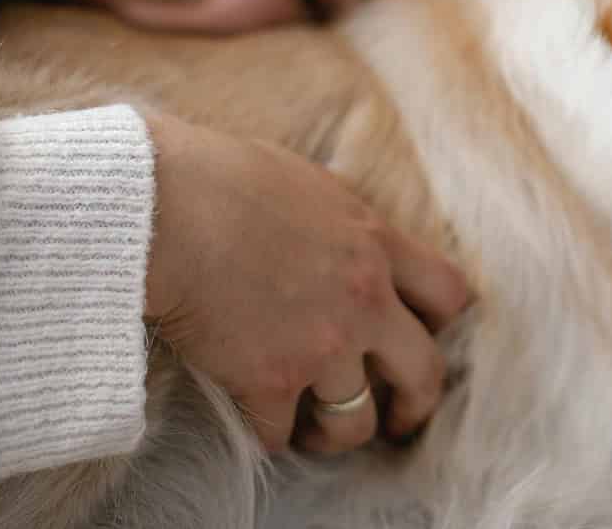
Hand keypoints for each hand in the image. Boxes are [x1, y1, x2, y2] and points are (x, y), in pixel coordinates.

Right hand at [140, 111, 472, 454]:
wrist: (162, 205)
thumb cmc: (218, 176)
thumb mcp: (308, 182)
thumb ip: (338, 220)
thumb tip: (335, 231)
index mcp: (376, 242)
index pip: (448, 292)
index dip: (439, 322)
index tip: (420, 336)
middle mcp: (364, 299)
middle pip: (424, 372)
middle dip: (414, 404)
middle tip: (397, 418)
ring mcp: (322, 345)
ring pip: (356, 421)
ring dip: (338, 432)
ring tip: (317, 430)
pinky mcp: (270, 381)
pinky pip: (281, 434)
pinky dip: (270, 434)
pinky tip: (258, 423)